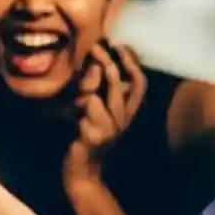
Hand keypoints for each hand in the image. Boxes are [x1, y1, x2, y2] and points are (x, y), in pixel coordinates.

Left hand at [66, 43, 147, 180]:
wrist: (82, 171)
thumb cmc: (86, 135)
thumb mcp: (93, 109)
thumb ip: (97, 89)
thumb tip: (96, 63)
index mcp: (125, 111)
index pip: (138, 83)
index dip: (131, 63)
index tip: (118, 44)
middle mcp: (123, 119)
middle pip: (121, 85)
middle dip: (108, 63)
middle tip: (94, 47)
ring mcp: (110, 130)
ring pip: (97, 99)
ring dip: (87, 90)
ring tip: (77, 96)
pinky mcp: (94, 138)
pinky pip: (85, 115)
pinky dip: (78, 112)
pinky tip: (75, 122)